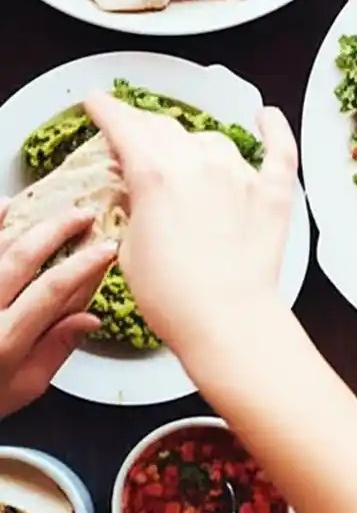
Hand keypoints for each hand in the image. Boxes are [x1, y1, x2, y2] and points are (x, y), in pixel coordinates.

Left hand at [0, 207, 114, 415]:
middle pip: (22, 257)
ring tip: (51, 208)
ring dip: (25, 221)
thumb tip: (90, 319)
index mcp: (4, 341)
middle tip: (84, 214)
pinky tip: (4, 206)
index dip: (85, 265)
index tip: (108, 249)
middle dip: (58, 229)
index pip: (53, 290)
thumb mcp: (23, 388)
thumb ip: (56, 351)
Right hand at [83, 94, 297, 352]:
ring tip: (181, 155)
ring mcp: (241, 175)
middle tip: (131, 133)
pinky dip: (274, 130)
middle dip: (143, 127)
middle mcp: (200, 163)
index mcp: (155, 173)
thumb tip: (135, 187)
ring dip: (192, 144)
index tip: (98, 102)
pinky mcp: (273, 192)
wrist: (226, 317)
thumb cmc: (171, 294)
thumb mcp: (129, 245)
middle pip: (166, 130)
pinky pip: (279, 150)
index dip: (107, 110)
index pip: (126, 126)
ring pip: (211, 141)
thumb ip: (133, 204)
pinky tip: (266, 115)